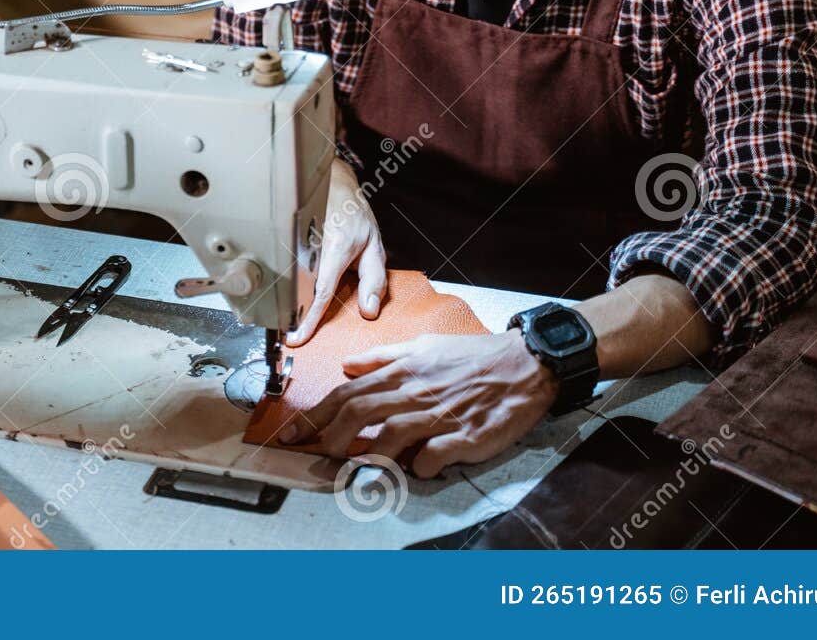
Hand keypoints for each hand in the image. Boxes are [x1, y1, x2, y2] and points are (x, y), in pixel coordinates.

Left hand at [276, 332, 558, 477]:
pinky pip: (431, 458)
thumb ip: (383, 357)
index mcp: (402, 370)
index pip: (347, 392)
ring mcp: (438, 415)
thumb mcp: (423, 345)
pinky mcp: (463, 436)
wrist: (524, 364)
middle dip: (329, 438)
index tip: (292, 434)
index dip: (315, 414)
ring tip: (357, 469)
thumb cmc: (473, 356)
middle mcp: (414, 392)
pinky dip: (416, 468)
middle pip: (358, 414)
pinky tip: (413, 471)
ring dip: (367, 456)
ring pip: (389, 436)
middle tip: (316, 456)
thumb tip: (348, 364)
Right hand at [286, 157, 385, 345]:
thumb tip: (369, 312)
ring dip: (295, 303)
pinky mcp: (290, 245)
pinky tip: (294, 297)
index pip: (322, 292)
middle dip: (299, 315)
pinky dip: (294, 289)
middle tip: (294, 335)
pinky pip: (294, 273)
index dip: (310, 319)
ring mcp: (298, 245)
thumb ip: (374, 280)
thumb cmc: (356, 217)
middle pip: (304, 291)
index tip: (297, 338)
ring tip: (292, 318)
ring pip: (296, 283)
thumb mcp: (374, 247)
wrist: (333, 186)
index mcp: (336, 249)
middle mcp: (313, 247)